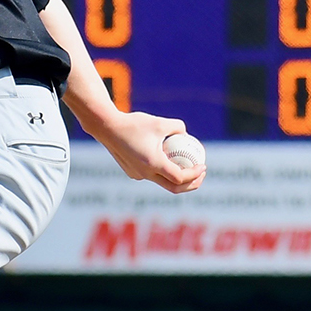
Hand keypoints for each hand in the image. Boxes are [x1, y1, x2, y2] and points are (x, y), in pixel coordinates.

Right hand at [90, 109, 204, 193]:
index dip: (195, 175)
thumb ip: (178, 126)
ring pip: (162, 182)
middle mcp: (146, 174)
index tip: (203, 166)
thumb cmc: (133, 124)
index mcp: (154, 164)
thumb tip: (187, 133)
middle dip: (191, 184)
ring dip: (176, 178)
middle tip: (200, 174)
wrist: (107, 127)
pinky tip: (165, 158)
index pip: (180, 178)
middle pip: (173, 188)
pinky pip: (151, 175)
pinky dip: (162, 171)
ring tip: (186, 165)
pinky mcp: (132, 172)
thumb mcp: (160, 122)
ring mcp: (138, 175)